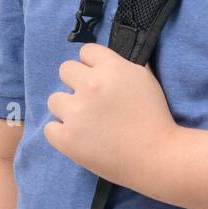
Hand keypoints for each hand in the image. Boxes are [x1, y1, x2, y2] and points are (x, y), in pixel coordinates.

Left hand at [44, 42, 178, 187]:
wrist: (158, 157)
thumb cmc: (155, 118)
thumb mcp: (144, 79)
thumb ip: (122, 65)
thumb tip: (104, 61)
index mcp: (111, 68)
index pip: (86, 51)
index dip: (92, 65)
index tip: (99, 79)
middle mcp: (91, 85)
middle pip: (65, 70)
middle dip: (76, 83)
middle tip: (91, 101)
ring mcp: (77, 112)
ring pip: (54, 99)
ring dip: (67, 108)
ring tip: (85, 122)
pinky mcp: (68, 138)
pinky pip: (49, 128)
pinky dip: (62, 133)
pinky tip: (78, 138)